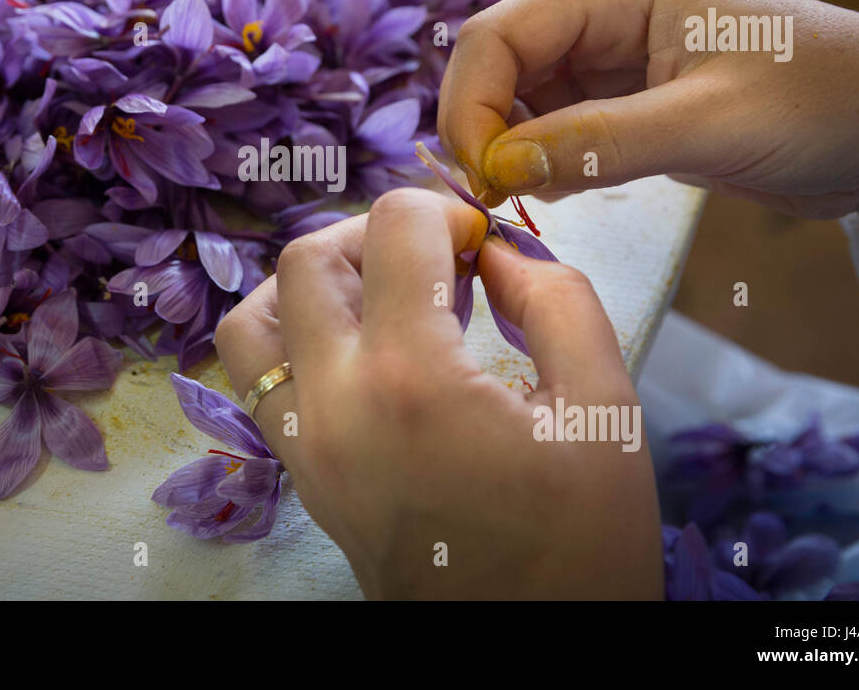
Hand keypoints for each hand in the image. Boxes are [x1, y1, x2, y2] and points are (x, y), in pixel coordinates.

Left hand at [214, 188, 662, 598]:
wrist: (528, 652)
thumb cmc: (581, 541)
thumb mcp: (606, 408)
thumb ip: (557, 299)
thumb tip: (498, 249)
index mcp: (412, 379)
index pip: (393, 228)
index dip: (446, 212)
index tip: (484, 245)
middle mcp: (333, 404)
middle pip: (304, 260)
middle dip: (373, 233)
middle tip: (437, 260)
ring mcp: (303, 444)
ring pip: (253, 320)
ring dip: (311, 285)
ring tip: (385, 298)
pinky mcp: (300, 474)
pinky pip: (257, 381)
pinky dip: (292, 339)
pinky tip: (363, 349)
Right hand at [437, 0, 858, 233]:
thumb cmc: (821, 101)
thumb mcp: (710, 123)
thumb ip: (600, 142)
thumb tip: (499, 167)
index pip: (499, 35)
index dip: (470, 103)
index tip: (480, 177)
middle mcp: (600, 17)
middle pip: (497, 64)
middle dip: (480, 127)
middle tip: (489, 196)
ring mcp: (609, 61)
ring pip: (518, 99)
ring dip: (505, 147)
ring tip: (518, 199)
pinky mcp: (622, 104)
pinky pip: (552, 128)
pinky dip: (538, 161)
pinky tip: (552, 192)